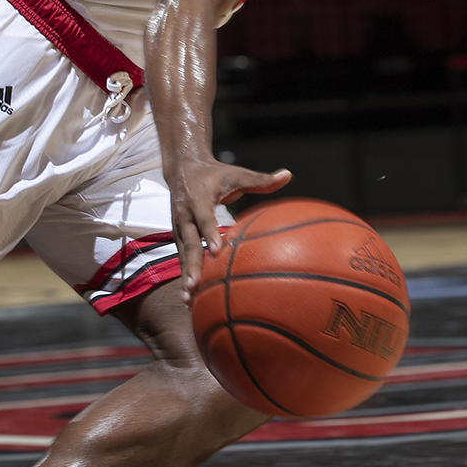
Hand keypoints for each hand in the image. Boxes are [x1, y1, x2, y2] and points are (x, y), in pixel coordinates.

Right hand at [170, 157, 290, 298]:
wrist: (182, 168)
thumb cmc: (215, 173)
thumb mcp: (236, 174)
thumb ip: (260, 179)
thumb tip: (288, 175)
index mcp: (198, 200)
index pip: (204, 218)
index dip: (210, 233)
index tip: (218, 251)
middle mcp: (185, 215)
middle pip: (189, 243)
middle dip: (192, 265)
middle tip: (195, 284)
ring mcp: (179, 228)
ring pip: (182, 255)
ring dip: (185, 276)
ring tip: (188, 298)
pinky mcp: (178, 236)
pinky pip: (182, 258)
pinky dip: (185, 276)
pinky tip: (189, 298)